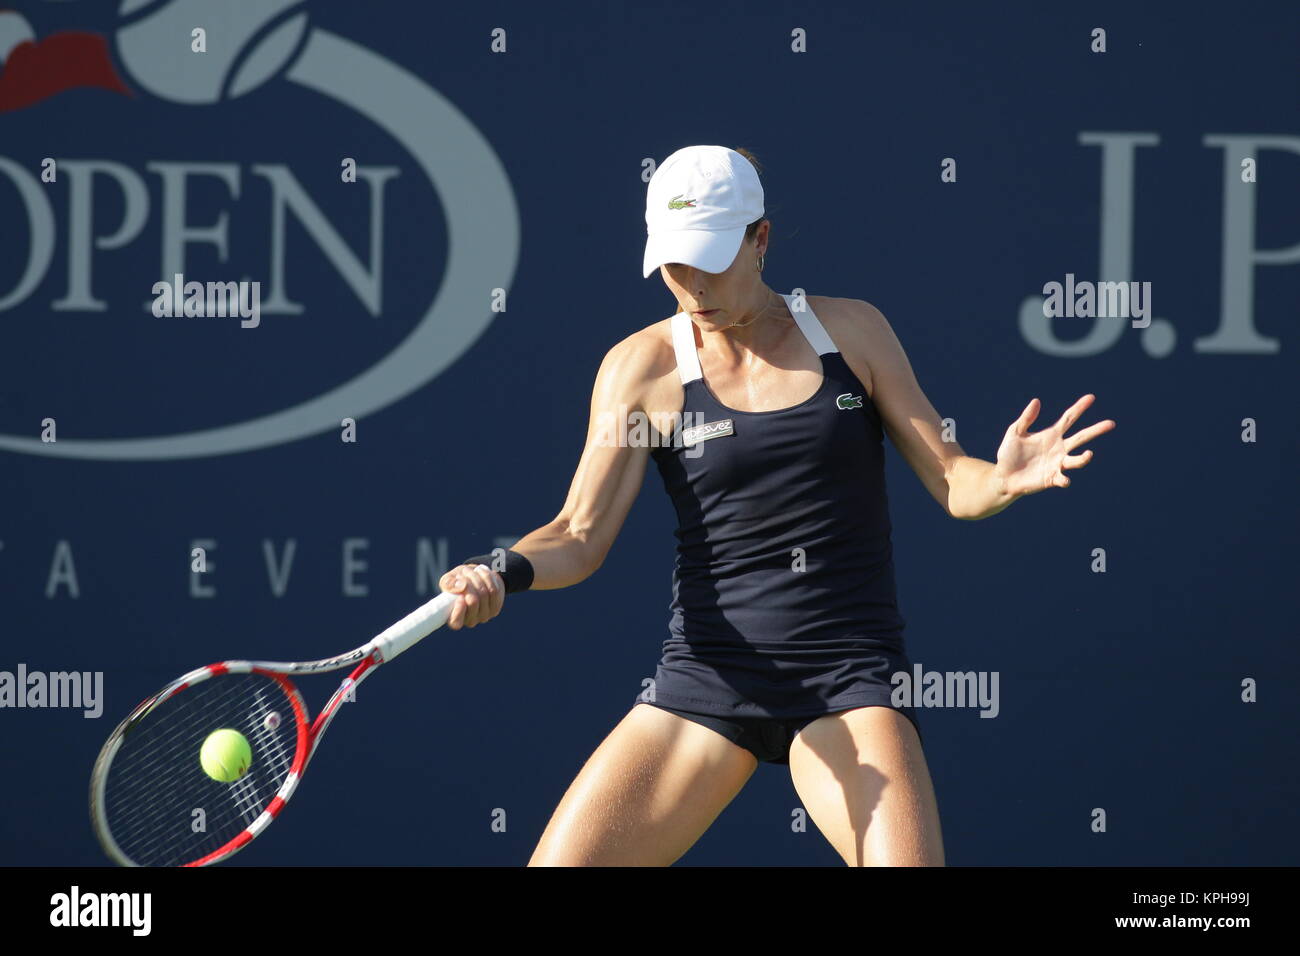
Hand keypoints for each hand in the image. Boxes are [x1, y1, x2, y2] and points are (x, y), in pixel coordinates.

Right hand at [437, 564, 505, 628]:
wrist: (476, 578)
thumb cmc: (458, 581)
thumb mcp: (449, 580)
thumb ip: (449, 583)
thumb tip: (461, 586)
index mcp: (453, 618)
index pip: (456, 622)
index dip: (459, 611)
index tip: (460, 596)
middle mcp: (469, 621)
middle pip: (473, 601)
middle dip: (469, 581)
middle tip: (465, 571)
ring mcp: (483, 617)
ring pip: (484, 594)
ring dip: (479, 577)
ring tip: (474, 570)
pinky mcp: (495, 609)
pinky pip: (494, 591)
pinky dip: (488, 578)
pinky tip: (484, 573)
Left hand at [994, 394, 1114, 496]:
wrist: (1003, 476)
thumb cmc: (1009, 454)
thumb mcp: (1015, 432)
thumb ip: (1026, 418)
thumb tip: (1037, 401)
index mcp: (1051, 434)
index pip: (1069, 418)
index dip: (1079, 408)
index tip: (1091, 397)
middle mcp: (1059, 448)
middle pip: (1082, 437)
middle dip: (1096, 430)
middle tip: (1111, 423)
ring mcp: (1057, 463)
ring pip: (1077, 460)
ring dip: (1084, 458)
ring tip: (1089, 454)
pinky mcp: (1052, 478)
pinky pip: (1063, 479)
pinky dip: (1065, 480)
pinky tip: (1064, 480)